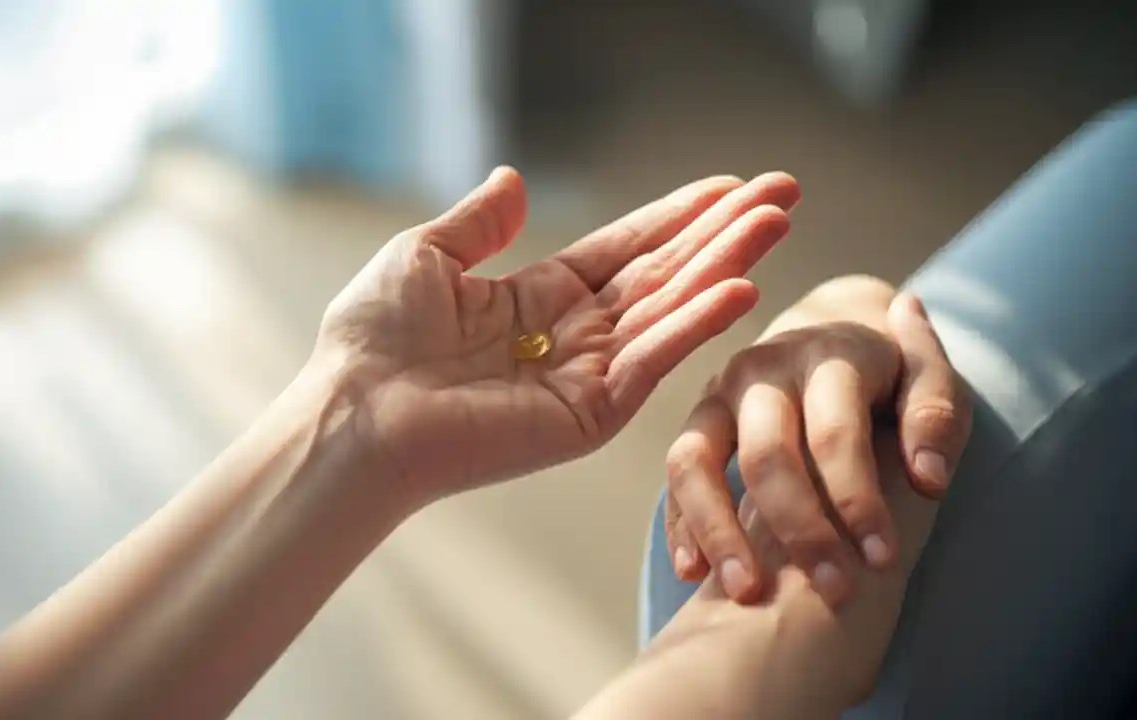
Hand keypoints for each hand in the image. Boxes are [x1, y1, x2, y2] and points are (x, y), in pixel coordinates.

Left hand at [310, 167, 800, 503]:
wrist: (353, 413)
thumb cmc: (373, 340)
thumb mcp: (425, 257)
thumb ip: (480, 223)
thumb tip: (513, 179)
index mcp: (536, 297)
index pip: (625, 250)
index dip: (677, 217)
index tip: (730, 186)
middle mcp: (572, 335)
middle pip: (662, 275)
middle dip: (723, 233)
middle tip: (783, 193)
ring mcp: (586, 377)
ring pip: (669, 311)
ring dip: (724, 266)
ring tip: (776, 223)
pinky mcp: (589, 415)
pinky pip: (652, 362)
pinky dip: (695, 326)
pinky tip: (738, 289)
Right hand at [663, 276, 970, 603]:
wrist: (827, 329)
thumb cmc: (888, 371)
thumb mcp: (929, 376)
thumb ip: (935, 416)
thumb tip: (928, 479)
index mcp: (826, 354)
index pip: (835, 433)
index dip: (858, 499)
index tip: (883, 560)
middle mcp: (762, 369)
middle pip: (766, 453)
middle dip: (799, 527)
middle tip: (833, 590)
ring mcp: (719, 393)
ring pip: (696, 459)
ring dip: (717, 529)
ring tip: (746, 591)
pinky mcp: (695, 420)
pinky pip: (674, 474)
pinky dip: (680, 524)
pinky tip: (693, 573)